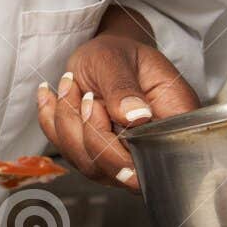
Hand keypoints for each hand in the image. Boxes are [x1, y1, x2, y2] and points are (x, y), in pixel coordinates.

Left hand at [36, 34, 198, 189]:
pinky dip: (53, 125)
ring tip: (70, 86)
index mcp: (173, 116)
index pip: (162, 155)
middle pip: (126, 172)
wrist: (102, 56)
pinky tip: (53, 98)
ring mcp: (125, 157)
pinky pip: (70, 156)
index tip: (101, 107)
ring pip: (92, 166)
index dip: (129, 146)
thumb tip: (135, 116)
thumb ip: (123, 87)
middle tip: (87, 95)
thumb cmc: (116, 53)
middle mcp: (152, 145)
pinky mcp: (99, 159)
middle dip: (92, 134)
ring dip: (70, 125)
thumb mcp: (115, 58)